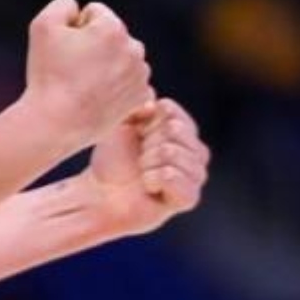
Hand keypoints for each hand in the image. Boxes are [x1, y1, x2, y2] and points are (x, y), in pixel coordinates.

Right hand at [23, 0, 155, 149]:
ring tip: (84, 83)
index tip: (66, 49)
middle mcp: (134, 48)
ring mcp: (140, 75)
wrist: (57, 121)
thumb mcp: (43, 25)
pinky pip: (128, 79)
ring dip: (106, 64)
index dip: (75, 28)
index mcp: (113, 27)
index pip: (94, 13)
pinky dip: (115, 84)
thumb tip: (79, 10)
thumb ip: (63, 5)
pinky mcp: (141, 97)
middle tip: (73, 68)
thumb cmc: (48, 73)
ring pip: (121, 57)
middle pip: (110, 34)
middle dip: (95, 45)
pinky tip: (98, 95)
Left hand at [87, 96, 210, 236]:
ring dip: (147, 162)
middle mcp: (195, 150)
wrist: (103, 195)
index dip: (145, 122)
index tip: (137, 135)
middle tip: (139, 159)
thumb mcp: (119, 124)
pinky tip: (148, 186)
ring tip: (142, 173)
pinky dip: (152, 179)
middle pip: (174, 129)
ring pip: (171, 152)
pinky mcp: (189, 198)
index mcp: (182, 129)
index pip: (170, 111)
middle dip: (146, 143)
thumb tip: (152, 101)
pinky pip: (172, 176)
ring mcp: (195, 175)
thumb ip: (135, 105)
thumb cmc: (113, 159)